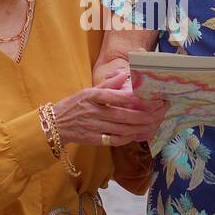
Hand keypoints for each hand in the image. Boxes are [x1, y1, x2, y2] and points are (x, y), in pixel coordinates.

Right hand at [53, 70, 168, 146]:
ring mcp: (94, 127)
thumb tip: (126, 74)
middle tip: (159, 112)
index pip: (117, 96)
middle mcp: (94, 111)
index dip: (136, 98)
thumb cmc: (73, 105)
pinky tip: (138, 134)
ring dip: (140, 127)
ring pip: (122, 129)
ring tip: (153, 123)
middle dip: (145, 115)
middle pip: (124, 115)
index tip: (151, 97)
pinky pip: (115, 140)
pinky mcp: (94, 139)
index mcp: (93, 96)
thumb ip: (108, 84)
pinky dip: (128, 138)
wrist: (54, 125)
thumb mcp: (88, 91)